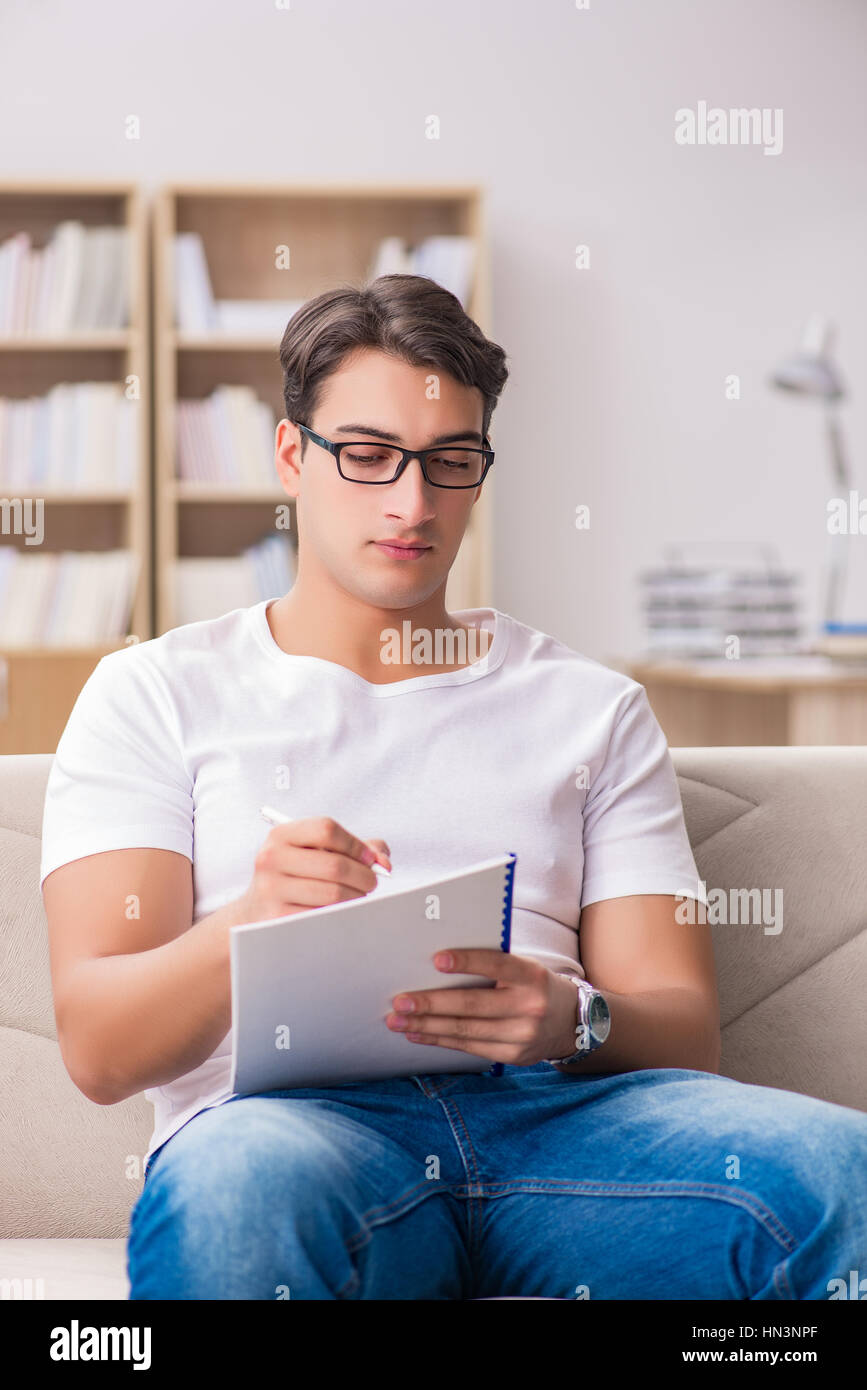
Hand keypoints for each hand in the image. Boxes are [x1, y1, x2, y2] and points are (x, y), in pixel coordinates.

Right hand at [232, 815, 391, 924]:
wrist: (256, 910)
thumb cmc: (296, 876)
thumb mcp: (315, 852)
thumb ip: (355, 848)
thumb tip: (383, 860)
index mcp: (281, 834)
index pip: (326, 829)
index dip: (355, 844)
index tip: (370, 858)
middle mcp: (271, 857)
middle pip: (335, 864)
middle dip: (363, 875)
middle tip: (372, 882)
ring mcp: (271, 888)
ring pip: (333, 892)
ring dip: (355, 896)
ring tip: (358, 896)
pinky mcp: (276, 917)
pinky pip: (322, 915)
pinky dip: (339, 913)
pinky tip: (340, 911)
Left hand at [385, 950, 579, 1065]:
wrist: (571, 1021)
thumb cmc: (534, 985)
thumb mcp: (524, 968)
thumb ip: (492, 966)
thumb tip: (438, 964)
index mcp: (531, 975)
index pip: (496, 965)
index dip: (467, 962)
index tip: (436, 960)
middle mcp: (528, 1006)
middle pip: (472, 1005)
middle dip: (431, 1004)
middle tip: (400, 1002)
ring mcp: (521, 1035)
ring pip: (465, 1030)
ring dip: (426, 1026)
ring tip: (397, 1021)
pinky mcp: (512, 1056)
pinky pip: (468, 1047)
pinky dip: (439, 1041)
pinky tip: (417, 1035)